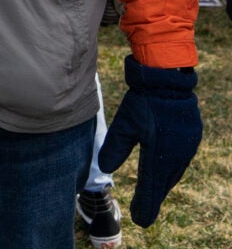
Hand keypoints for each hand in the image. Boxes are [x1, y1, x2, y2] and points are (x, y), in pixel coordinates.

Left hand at [99, 56, 201, 227]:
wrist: (167, 77)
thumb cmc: (143, 99)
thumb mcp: (125, 123)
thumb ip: (116, 146)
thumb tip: (105, 169)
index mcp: (160, 153)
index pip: (151, 186)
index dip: (145, 204)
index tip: (139, 220)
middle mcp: (177, 153)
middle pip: (164, 182)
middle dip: (154, 197)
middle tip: (143, 213)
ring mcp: (187, 145)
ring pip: (173, 171)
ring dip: (163, 183)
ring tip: (153, 194)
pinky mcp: (191, 135)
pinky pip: (181, 159)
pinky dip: (171, 169)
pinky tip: (166, 171)